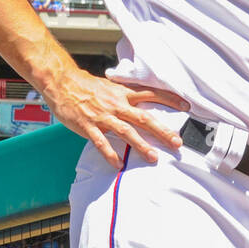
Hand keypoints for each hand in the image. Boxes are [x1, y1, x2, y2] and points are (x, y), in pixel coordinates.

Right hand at [40, 68, 189, 167]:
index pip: (151, 94)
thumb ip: (126, 96)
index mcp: (123, 93)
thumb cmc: (87, 86)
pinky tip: (118, 165)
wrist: (62, 82)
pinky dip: (110, 154)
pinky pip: (101, 142)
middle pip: (144, 117)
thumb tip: (143, 101)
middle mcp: (116, 104)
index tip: (186, 107)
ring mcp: (102, 116)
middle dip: (161, 130)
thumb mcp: (111, 87)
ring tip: (154, 157)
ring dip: (141, 145)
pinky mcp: (88, 126)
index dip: (169, 99)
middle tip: (177, 142)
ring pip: (126, 132)